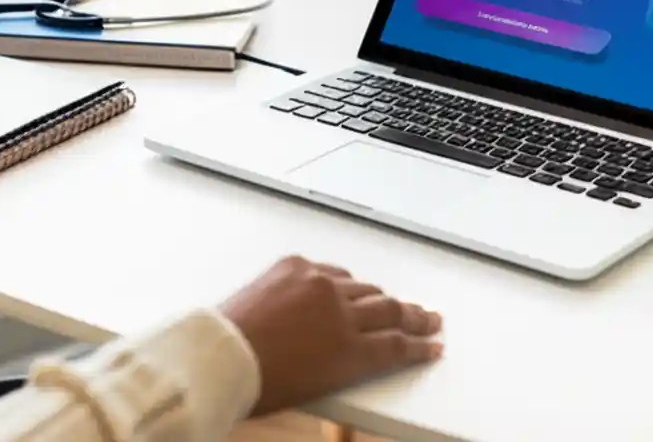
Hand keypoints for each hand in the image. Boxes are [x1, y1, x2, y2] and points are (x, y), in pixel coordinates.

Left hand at [221, 256, 443, 415]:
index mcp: (350, 351)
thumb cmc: (259, 382)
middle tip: (429, 318)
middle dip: (416, 317)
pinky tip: (342, 285)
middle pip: (392, 311)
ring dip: (378, 297)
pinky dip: (338, 281)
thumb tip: (359, 351)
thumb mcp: (317, 386)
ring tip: (388, 301)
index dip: (420, 347)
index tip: (433, 345)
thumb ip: (345, 364)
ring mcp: (319, 285)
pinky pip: (329, 271)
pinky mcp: (295, 266)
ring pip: (363, 287)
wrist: (219, 355)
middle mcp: (341, 313)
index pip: (398, 347)